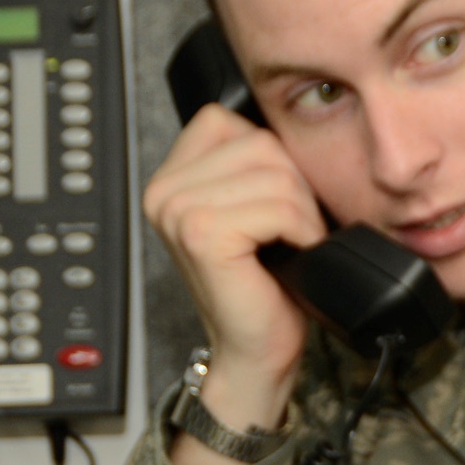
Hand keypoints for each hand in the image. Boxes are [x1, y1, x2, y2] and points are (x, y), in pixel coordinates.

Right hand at [142, 104, 328, 463]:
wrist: (256, 349)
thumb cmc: (262, 283)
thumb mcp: (251, 205)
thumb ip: (250, 161)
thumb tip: (286, 115)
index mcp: (170, 177)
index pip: (230, 120)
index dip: (270, 158)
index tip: (270, 205)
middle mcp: (163, 190)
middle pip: (259, 143)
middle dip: (293, 186)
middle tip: (289, 231)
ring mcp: (177, 211)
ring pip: (274, 172)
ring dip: (302, 212)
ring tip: (290, 243)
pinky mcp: (201, 234)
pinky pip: (277, 206)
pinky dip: (301, 230)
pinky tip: (291, 254)